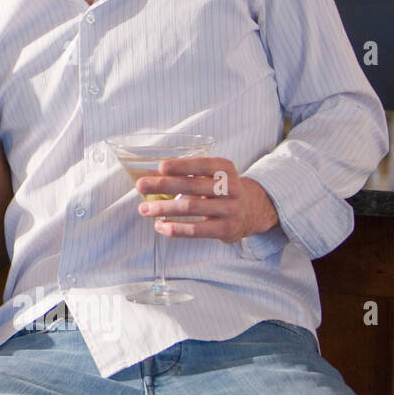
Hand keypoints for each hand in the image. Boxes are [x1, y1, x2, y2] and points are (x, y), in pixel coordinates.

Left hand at [136, 157, 279, 243]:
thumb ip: (188, 174)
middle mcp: (230, 188)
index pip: (202, 165)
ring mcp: (230, 209)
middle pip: (192, 186)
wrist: (252, 210)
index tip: (160, 167)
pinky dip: (175, 228)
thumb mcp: (212, 175)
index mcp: (225, 169)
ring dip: (163, 208)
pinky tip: (160, 226)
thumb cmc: (220, 189)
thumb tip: (150, 176)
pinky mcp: (226, 229)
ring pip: (191, 208)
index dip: (181, 166)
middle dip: (163, 185)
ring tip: (144, 209)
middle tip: (141, 186)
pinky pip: (196, 230)